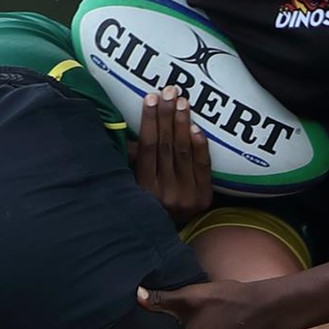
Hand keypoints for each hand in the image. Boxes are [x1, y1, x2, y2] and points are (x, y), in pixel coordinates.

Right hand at [129, 86, 213, 224]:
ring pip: (183, 153)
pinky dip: (200, 146)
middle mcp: (164, 192)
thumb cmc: (147, 203)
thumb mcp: (133, 185)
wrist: (168, 236)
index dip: (149, 121)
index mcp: (142, 187)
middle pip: (166, 146)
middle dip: (168, 116)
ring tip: (183, 102)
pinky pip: (202, 167)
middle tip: (170, 91)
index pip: (147, 148)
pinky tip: (196, 127)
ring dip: (183, 124)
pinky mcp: (203, 198)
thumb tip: (125, 130)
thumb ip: (131, 161)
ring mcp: (185, 196)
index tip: (150, 98)